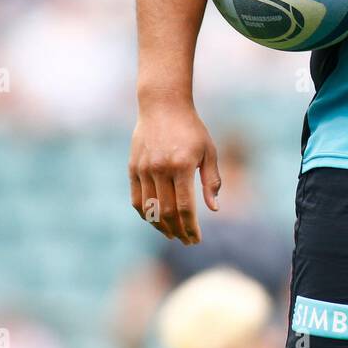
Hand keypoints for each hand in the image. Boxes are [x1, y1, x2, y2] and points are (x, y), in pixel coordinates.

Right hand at [128, 99, 220, 243]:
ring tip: (172, 235)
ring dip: (161, 227)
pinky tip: (156, 221)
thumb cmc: (192, 129)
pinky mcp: (133, 168)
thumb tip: (214, 209)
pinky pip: (137, 200)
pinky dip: (146, 214)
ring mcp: (144, 169)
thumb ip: (211, 181)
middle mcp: (160, 169)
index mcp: (182, 166)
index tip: (197, 239)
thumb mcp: (209, 151)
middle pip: (167, 212)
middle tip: (186, 241)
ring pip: (150, 209)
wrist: (163, 105)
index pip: (185, 207)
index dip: (191, 227)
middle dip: (178, 231)